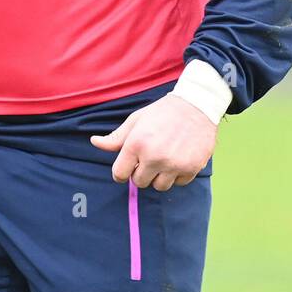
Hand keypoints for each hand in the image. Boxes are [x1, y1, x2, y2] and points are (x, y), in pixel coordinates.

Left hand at [90, 94, 216, 189]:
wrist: (197, 105)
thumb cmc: (162, 112)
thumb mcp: (136, 120)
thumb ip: (116, 138)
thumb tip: (95, 142)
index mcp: (136, 144)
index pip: (119, 174)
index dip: (122, 171)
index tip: (128, 166)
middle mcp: (154, 157)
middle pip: (139, 182)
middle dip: (141, 172)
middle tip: (149, 158)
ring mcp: (174, 164)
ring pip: (159, 186)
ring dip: (159, 176)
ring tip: (164, 159)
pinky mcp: (192, 168)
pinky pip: (179, 183)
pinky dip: (178, 175)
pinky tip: (179, 158)